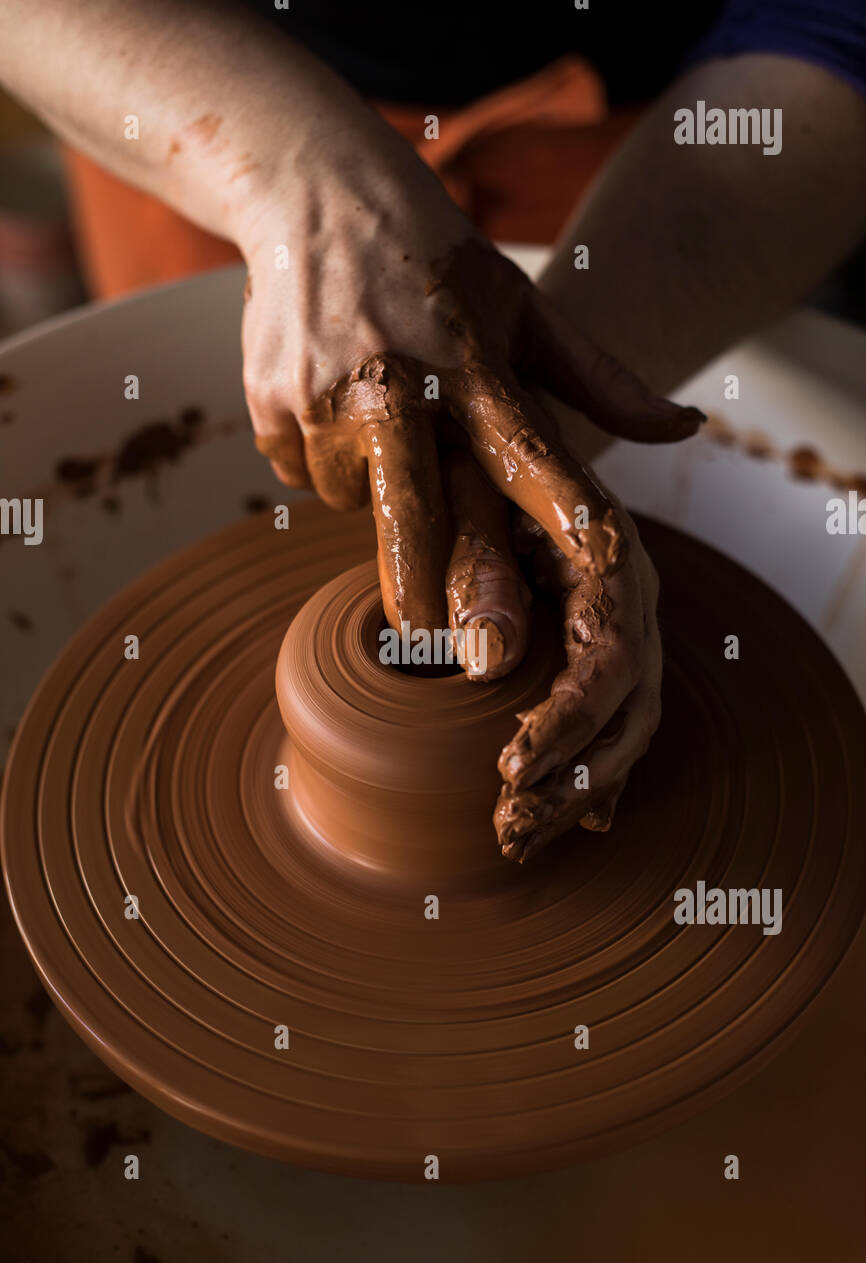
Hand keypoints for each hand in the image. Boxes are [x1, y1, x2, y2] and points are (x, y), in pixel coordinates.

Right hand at [239, 128, 701, 677]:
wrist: (312, 187)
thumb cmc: (437, 257)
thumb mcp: (525, 306)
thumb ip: (602, 380)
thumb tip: (687, 428)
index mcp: (474, 365)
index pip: (516, 461)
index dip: (530, 537)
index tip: (532, 619)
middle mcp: (397, 384)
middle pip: (410, 511)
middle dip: (420, 584)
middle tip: (428, 640)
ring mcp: (322, 396)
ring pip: (352, 498)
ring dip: (371, 486)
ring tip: (381, 416)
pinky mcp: (267, 403)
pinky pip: (301, 471)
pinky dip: (320, 458)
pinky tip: (331, 399)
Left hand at [493, 445, 662, 861]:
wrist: (492, 416)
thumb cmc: (468, 446)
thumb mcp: (461, 489)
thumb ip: (473, 561)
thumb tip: (483, 659)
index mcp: (609, 551)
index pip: (609, 653)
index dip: (568, 718)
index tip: (511, 767)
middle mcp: (631, 594)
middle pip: (628, 706)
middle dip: (572, 778)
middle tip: (508, 828)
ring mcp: (624, 624)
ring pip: (625, 726)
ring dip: (577, 791)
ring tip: (520, 838)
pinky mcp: (601, 647)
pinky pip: (615, 723)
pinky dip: (594, 774)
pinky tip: (581, 822)